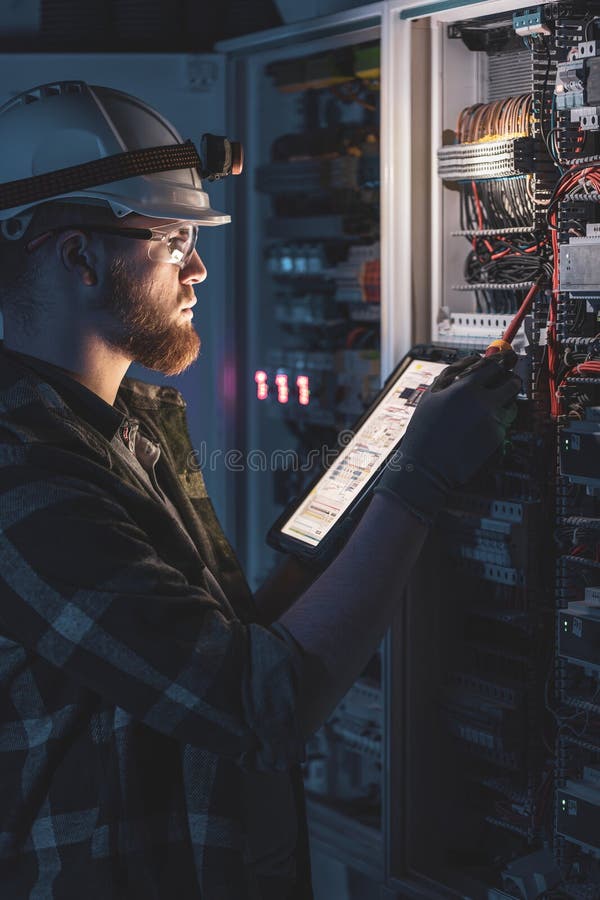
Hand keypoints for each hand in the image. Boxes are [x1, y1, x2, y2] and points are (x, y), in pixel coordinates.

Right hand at [373, 350, 520, 523]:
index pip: (495, 366)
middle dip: (510, 380)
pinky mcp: (497, 438)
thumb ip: (453, 374)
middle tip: (505, 381)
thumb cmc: (424, 431)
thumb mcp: (431, 395)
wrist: (427, 467)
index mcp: (466, 388)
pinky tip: (479, 427)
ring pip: (511, 404)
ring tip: (490, 406)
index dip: (499, 363)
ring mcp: (493, 421)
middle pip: (512, 382)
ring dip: (506, 401)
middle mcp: (484, 403)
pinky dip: (496, 421)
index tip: (501, 362)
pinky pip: (503, 423)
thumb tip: (474, 360)